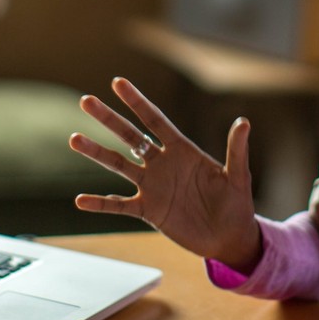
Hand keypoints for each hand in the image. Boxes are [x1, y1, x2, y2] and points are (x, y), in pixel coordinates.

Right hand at [69, 77, 261, 272]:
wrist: (229, 237)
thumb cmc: (236, 203)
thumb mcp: (238, 176)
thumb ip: (236, 149)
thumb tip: (244, 121)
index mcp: (182, 150)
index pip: (155, 120)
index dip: (137, 101)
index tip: (118, 82)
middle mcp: (162, 164)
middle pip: (130, 136)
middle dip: (109, 118)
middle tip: (86, 101)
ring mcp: (152, 187)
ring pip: (119, 166)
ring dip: (96, 153)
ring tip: (74, 139)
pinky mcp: (149, 211)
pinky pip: (120, 206)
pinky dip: (100, 204)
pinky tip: (80, 201)